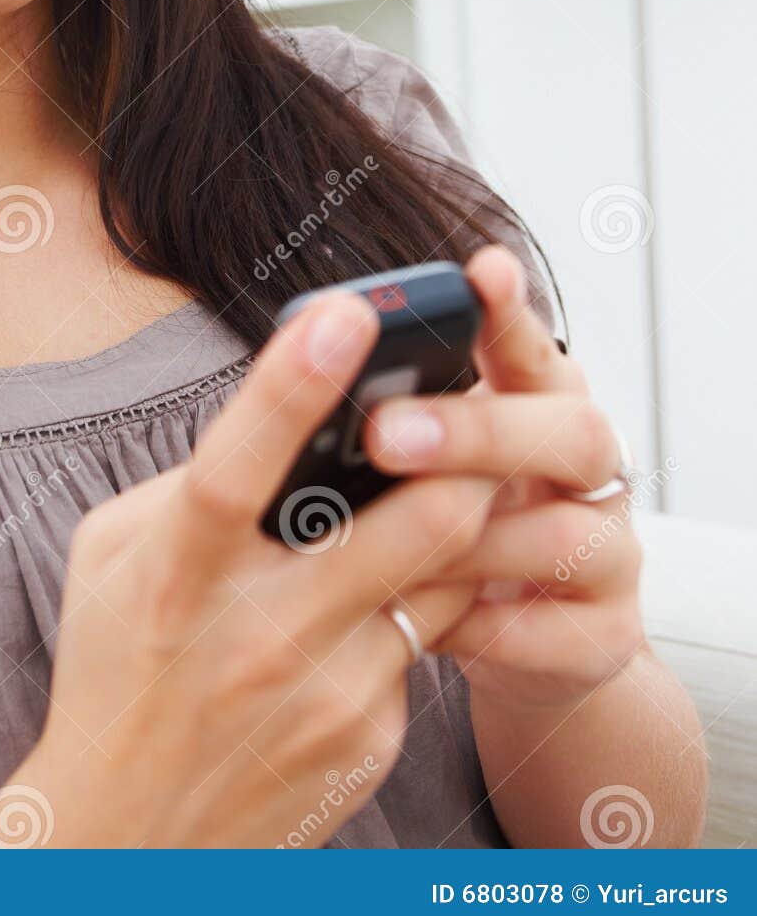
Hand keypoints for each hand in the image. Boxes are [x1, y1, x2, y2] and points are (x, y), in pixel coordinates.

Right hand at [0, 290, 496, 849]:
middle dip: (458, 454)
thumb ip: (190, 482)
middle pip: (406, 523)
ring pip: (442, 574)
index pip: (237, 465)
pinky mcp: (369, 737)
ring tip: (456, 481)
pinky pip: (425, 637)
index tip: (350, 309)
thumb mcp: (115, 558)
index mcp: (179, 571)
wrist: (127, 836)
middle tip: (475, 405)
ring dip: (456, 517)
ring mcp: (325, 693)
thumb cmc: (115, 669)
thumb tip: (279, 414)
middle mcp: (258, 633)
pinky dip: (418, 598)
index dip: (293, 382)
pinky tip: (383, 594)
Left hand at [364, 244, 644, 713]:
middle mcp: (590, 466)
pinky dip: (487, 631)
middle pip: (570, 431)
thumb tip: (303, 372)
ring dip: (468, 545)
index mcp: (540, 401)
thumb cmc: (442, 527)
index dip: (510, 312)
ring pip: (563, 536)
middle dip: (476, 430)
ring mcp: (612, 551)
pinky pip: (555, 635)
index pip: (531, 345)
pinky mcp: (607, 637)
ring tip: (381, 556)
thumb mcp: (419, 462)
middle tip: (385, 433)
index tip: (480, 270)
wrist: (520, 644)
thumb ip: (389, 417)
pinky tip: (429, 628)